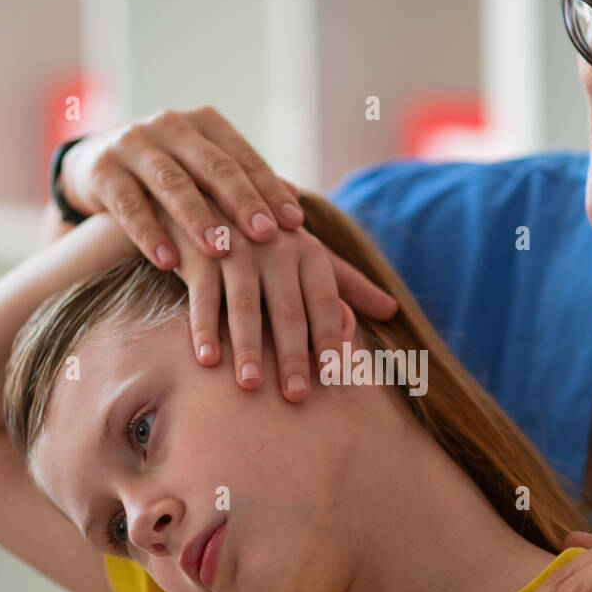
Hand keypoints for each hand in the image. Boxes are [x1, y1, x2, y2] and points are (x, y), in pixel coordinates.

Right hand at [63, 108, 397, 400]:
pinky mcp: (105, 175)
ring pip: (174, 186)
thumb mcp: (241, 215)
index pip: (255, 163)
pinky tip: (167, 263)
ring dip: (199, 221)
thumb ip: (308, 257)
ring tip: (219, 254)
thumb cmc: (193, 206)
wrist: (102, 173)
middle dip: (245, 208)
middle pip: (220, 173)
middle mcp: (179, 131)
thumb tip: (387, 308)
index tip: (299, 228)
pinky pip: (129, 206)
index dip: (276, 193)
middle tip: (268, 238)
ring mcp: (138, 149)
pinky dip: (149, 233)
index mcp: (217, 130)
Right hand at [155, 193, 383, 399]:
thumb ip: (348, 284)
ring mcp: (236, 249)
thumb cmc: (267, 236)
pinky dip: (203, 328)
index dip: (330, 337)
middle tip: (296, 396)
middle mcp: (276, 247)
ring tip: (251, 385)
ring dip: (248, 346)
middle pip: (288, 308)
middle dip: (292, 354)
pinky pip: (203, 296)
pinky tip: (207, 361)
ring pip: (245, 304)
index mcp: (308, 250)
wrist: (207, 195)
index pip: (325, 299)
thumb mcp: (309, 252)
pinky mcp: (200, 253)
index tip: (334, 375)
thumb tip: (391, 310)